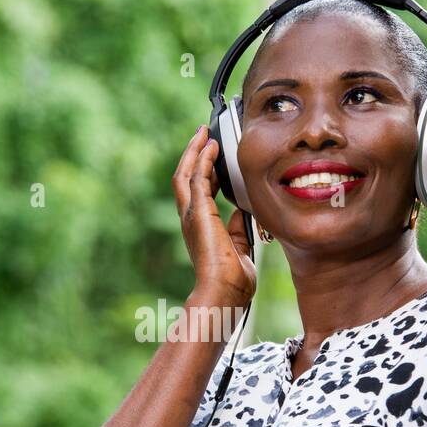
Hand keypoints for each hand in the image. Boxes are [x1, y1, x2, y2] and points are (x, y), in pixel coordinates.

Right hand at [173, 125, 257, 309]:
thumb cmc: (232, 280)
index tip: (212, 154)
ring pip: (186, 173)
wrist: (224, 292)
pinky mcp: (199, 212)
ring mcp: (191, 215)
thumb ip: (238, 228)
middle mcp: (191, 218)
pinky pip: (197, 178)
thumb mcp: (239, 247)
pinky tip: (211, 146)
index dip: (204, 170)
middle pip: (184, 177)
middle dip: (193, 154)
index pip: (198, 191)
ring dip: (195, 151)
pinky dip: (203, 159)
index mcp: (200, 227)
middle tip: (202, 135)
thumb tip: (242, 212)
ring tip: (204, 134)